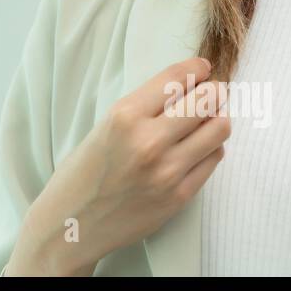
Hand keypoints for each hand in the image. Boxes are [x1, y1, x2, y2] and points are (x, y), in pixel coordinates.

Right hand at [7, 56, 229, 275]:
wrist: (72, 223)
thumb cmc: (84, 171)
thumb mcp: (106, 126)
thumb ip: (145, 108)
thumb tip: (190, 87)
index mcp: (124, 116)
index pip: (177, 78)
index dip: (196, 68)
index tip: (203, 67)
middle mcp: (148, 142)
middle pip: (207, 100)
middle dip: (213, 91)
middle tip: (210, 92)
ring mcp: (167, 171)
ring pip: (219, 129)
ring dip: (216, 119)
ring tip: (205, 121)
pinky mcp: (180, 196)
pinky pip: (213, 159)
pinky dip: (210, 148)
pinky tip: (195, 149)